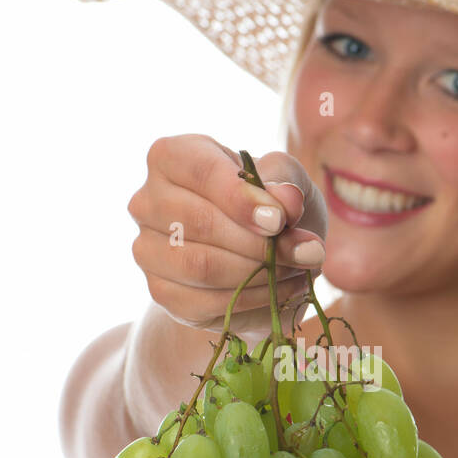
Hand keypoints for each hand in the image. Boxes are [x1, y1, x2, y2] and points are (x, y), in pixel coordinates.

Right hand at [127, 134, 327, 337]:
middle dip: (262, 242)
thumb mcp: (289, 182)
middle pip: (199, 222)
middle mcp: (148, 201)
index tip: (281, 219)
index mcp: (172, 157)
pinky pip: (205, 300)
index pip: (199, 171)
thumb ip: (287, 180)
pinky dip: (252, 298)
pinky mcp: (162, 292)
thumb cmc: (272, 208)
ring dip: (260, 272)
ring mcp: (148, 250)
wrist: (261, 262)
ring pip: (201, 265)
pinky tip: (280, 289)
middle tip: (309, 252)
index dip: (241, 197)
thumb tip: (285, 200)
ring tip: (299, 270)